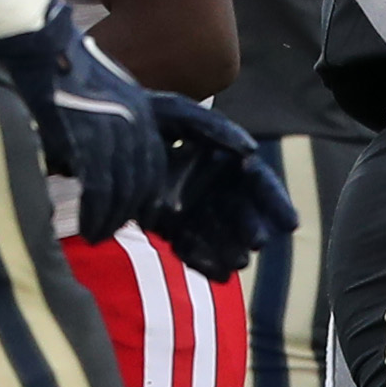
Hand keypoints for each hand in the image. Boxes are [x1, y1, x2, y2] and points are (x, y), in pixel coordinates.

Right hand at [0, 0, 170, 243]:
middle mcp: (133, 122)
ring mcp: (113, 132)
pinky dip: (95, 213)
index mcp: (139, 109)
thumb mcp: (97, 90)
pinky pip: (100, 190)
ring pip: (124, 191)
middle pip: (143, 181)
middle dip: (129, 210)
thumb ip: (105, 123)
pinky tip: (86, 226)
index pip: (153, 162)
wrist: (35, 42)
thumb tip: (91, 159)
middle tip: (112, 229)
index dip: (146, 192)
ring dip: (111, 219)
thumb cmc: (56, 64)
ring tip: (96, 234)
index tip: (137, 213)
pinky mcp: (87, 141)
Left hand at [145, 105, 295, 281]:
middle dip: (251, 227)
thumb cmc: (142, 116)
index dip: (276, 201)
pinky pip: (189, 245)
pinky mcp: (167, 225)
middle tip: (256, 243)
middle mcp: (210, 184)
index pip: (257, 181)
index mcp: (222, 157)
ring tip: (238, 263)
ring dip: (230, 249)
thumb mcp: (179, 113)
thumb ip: (216, 128)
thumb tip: (251, 152)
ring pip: (217, 233)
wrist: (96, 137)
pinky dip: (202, 259)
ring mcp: (189, 207)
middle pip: (239, 211)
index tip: (289, 224)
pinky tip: (217, 273)